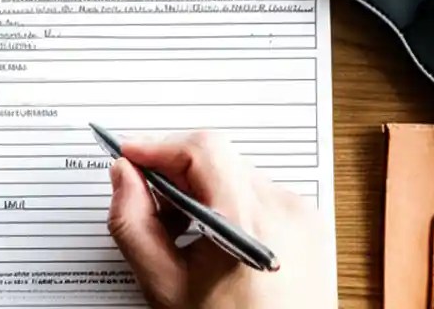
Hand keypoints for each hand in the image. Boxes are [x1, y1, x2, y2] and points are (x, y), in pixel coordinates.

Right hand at [107, 133, 335, 308]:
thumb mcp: (166, 286)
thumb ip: (134, 225)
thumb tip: (124, 177)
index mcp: (249, 220)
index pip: (202, 148)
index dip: (159, 146)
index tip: (131, 157)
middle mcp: (285, 208)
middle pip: (219, 158)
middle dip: (176, 173)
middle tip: (148, 203)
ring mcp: (302, 215)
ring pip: (236, 175)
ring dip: (202, 190)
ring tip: (182, 232)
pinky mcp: (309, 225)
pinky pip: (259, 195)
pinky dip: (229, 205)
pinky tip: (212, 240)